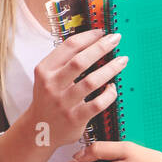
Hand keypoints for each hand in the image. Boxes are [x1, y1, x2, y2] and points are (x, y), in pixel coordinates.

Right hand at [28, 29, 127, 148]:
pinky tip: (113, 87)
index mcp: (44, 71)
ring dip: (111, 68)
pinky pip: (98, 103)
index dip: (87, 37)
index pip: (67, 47)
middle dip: (101, 47)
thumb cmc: (48, 99)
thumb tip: (90, 42)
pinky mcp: (75, 118)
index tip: (101, 32)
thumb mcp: (46, 77)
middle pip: (80, 61)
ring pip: (92, 81)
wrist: (39, 129)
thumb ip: (63, 62)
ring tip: (123, 60)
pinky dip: (109, 93)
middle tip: (116, 39)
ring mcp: (64, 102)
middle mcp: (52, 85)